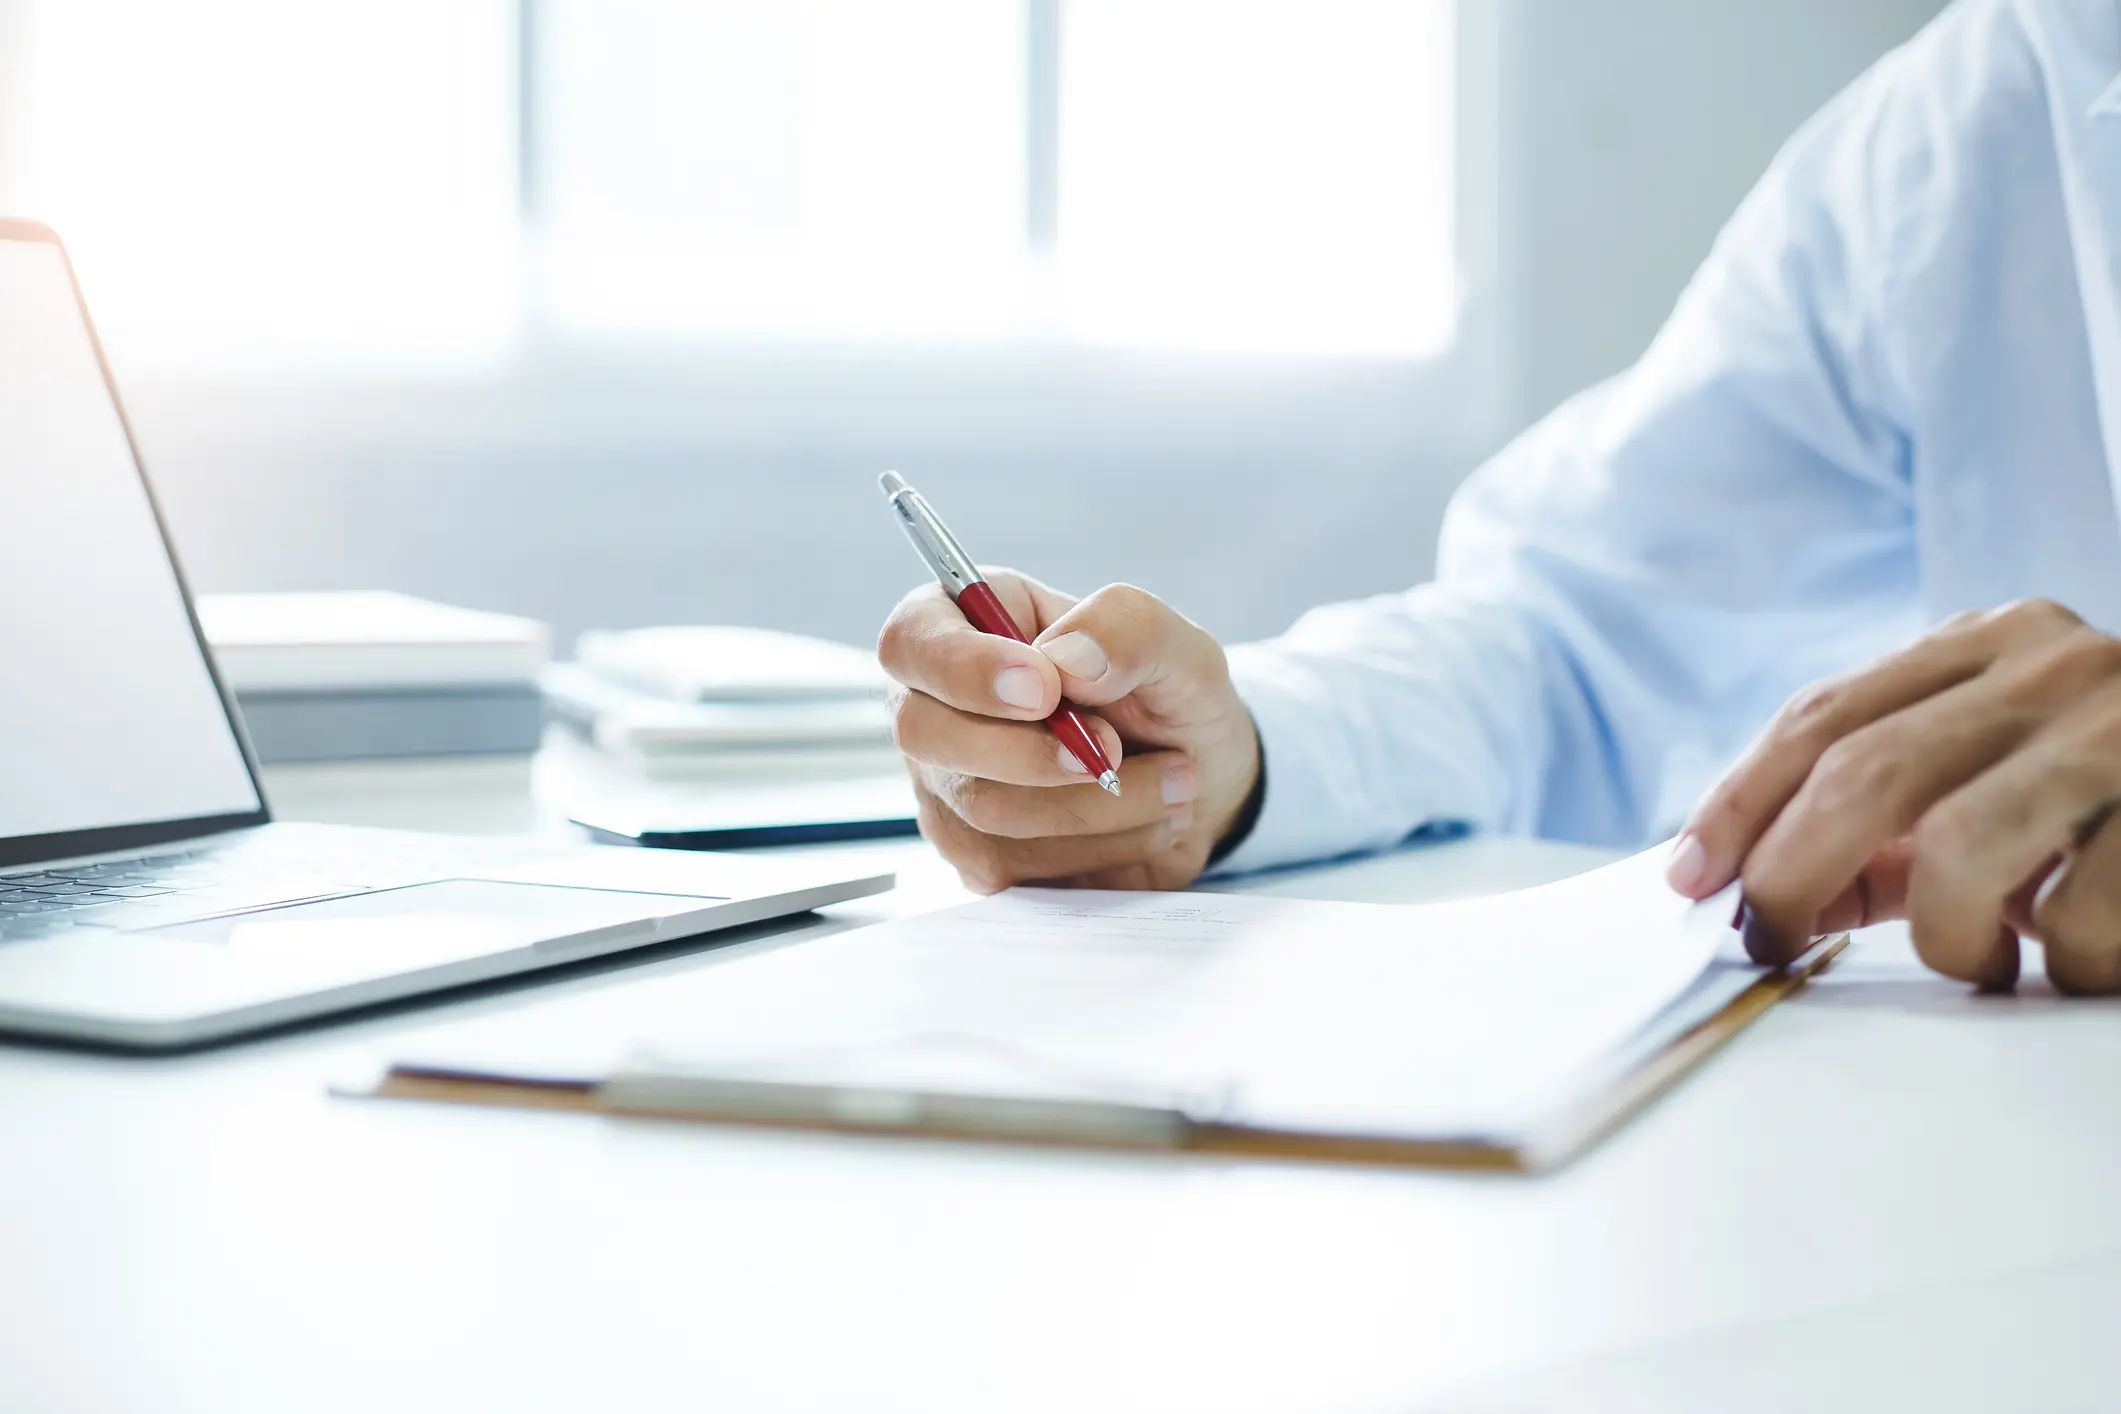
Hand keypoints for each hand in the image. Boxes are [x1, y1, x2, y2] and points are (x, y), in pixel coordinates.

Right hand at [877, 570, 1260, 892]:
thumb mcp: (1175, 643)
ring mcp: (946, 784)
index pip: (913, 641)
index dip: (967, 670)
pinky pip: (1013, 864)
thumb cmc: (1172, 697)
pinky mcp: (973, 852)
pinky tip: (1143, 821)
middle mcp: (937, 704)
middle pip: (927, 734)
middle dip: (1032, 752)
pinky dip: (1096, 848)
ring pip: (981, 808)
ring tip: (1171, 780)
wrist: (1204, 782)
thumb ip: (1126, 628)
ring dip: (1093, 803)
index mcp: (965, 622)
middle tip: (1115, 750)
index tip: (1046, 690)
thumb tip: (1067, 660)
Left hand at [1667, 599, 2120, 992]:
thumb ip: (1892, 817)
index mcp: (1993, 642)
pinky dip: (2061, 965)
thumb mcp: (2005, 767)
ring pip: (1962, 854)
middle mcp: (2058, 666)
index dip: (1740, 803)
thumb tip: (1759, 890)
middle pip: (1867, 775)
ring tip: (1980, 959)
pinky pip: (2080, 921)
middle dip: (1792, 876)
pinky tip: (2079, 958)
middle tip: (1770, 945)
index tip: (1689, 880)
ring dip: (1947, 937)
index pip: (1823, 717)